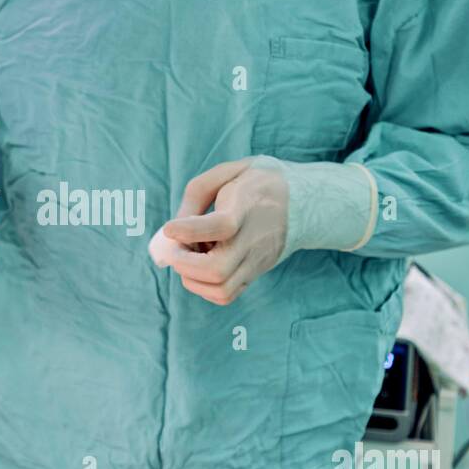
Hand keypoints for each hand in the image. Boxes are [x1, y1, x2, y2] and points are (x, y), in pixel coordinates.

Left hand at [160, 160, 289, 305]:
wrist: (299, 201)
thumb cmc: (254, 184)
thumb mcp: (225, 173)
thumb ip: (195, 197)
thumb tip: (174, 230)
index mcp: (247, 207)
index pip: (222, 226)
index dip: (189, 231)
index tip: (169, 228)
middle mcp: (254, 239)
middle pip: (217, 270)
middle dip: (184, 264)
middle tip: (175, 249)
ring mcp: (257, 261)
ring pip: (221, 290)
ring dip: (192, 279)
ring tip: (189, 258)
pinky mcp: (256, 274)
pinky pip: (226, 295)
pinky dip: (204, 287)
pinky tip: (202, 266)